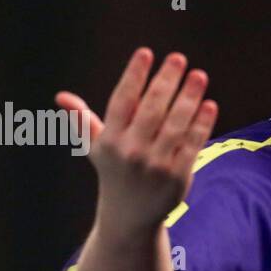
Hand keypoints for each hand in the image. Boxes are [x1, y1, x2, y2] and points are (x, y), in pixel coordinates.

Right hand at [55, 48, 217, 232]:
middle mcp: (131, 151)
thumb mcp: (96, 148)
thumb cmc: (114, 173)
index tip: (145, 53)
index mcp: (110, 140)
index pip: (122, 101)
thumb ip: (83, 121)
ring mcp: (155, 165)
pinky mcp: (177, 177)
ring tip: (199, 75)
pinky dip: (201, 124)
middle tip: (178, 58)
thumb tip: (62, 97)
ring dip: (189, 97)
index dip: (134, 75)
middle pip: (151, 108)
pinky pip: (191, 145)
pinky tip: (209, 105)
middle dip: (166, 80)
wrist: (129, 217)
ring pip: (175, 124)